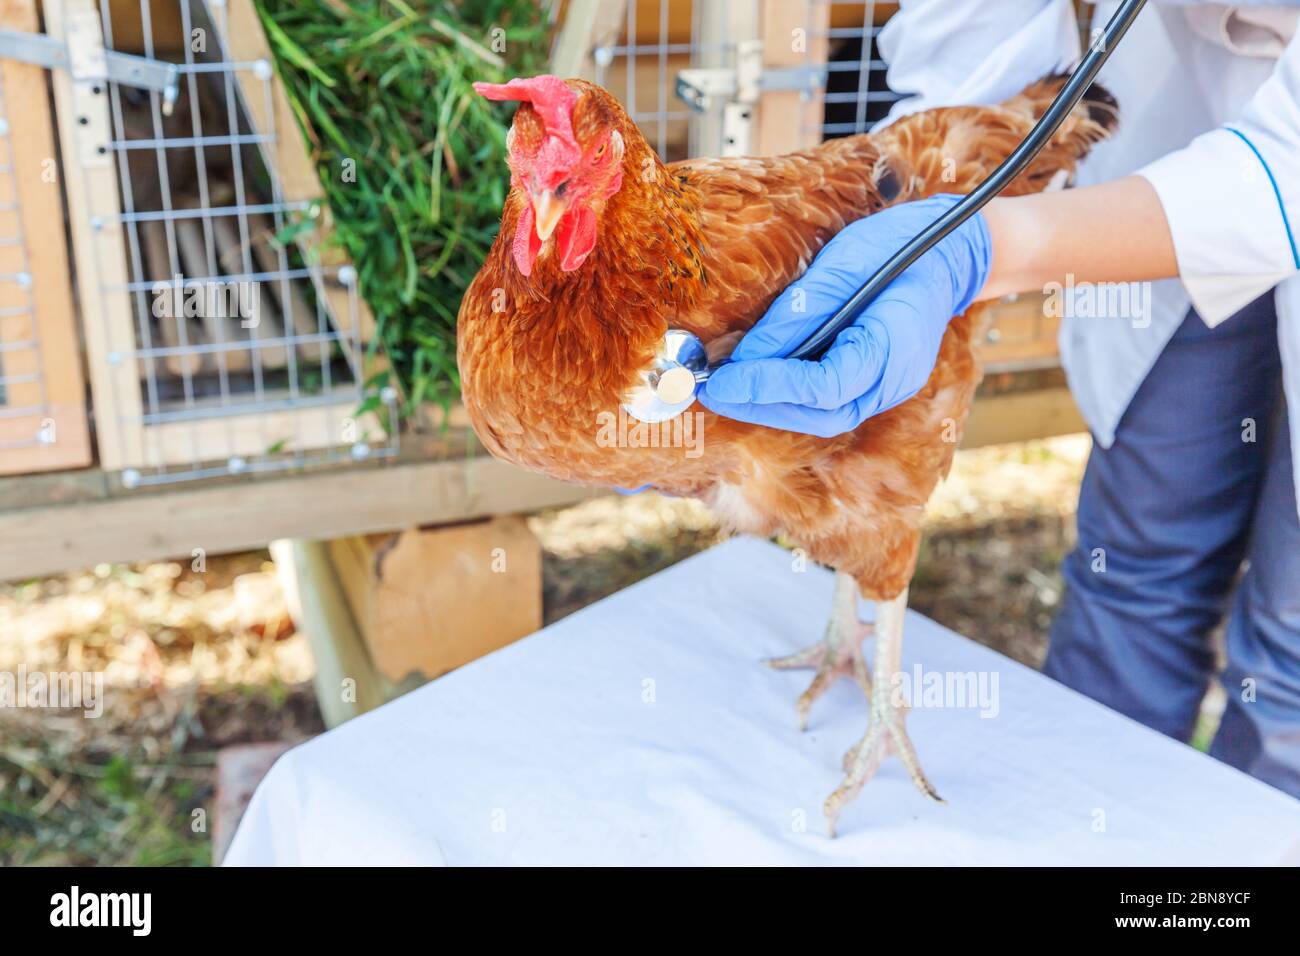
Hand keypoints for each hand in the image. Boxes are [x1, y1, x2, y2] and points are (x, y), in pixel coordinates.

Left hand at [698, 194, 991, 436]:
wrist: (951, 248)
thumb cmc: (902, 245)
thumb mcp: (843, 265)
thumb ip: (798, 315)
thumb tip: (747, 355)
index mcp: (894, 348)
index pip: (824, 387)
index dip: (768, 386)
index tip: (722, 381)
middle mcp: (894, 380)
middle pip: (820, 413)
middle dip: (762, 405)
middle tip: (713, 391)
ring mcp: (889, 385)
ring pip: (823, 414)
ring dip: (772, 405)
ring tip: (728, 389)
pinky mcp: (876, 380)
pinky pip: (829, 399)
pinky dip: (792, 394)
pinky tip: (760, 380)